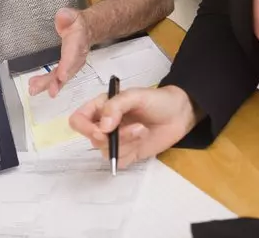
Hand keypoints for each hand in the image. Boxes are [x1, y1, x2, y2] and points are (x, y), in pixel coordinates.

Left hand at [29, 8, 90, 97]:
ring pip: (61, 77)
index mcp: (78, 42)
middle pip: (66, 71)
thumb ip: (67, 16)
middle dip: (54, 81)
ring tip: (34, 89)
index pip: (73, 55)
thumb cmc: (77, 24)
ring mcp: (71, 64)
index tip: (61, 76)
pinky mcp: (66, 69)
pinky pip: (58, 78)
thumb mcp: (73, 15)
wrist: (86, 30)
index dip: (67, 66)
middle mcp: (76, 57)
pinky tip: (37, 87)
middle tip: (41, 88)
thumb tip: (62, 16)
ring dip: (48, 85)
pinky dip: (49, 84)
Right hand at [69, 86, 198, 167]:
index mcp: (101, 107)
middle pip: (93, 138)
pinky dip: (129, 154)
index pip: (78, 120)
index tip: (101, 131)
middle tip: (136, 128)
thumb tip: (103, 127)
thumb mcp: (135, 95)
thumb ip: (116, 106)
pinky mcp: (128, 153)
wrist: (180, 114)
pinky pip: (118, 161)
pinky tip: (142, 141)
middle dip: (113, 137)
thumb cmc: (156, 100)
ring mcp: (116, 141)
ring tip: (143, 130)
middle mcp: (104, 125)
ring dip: (126, 143)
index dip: (84, 128)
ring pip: (106, 151)